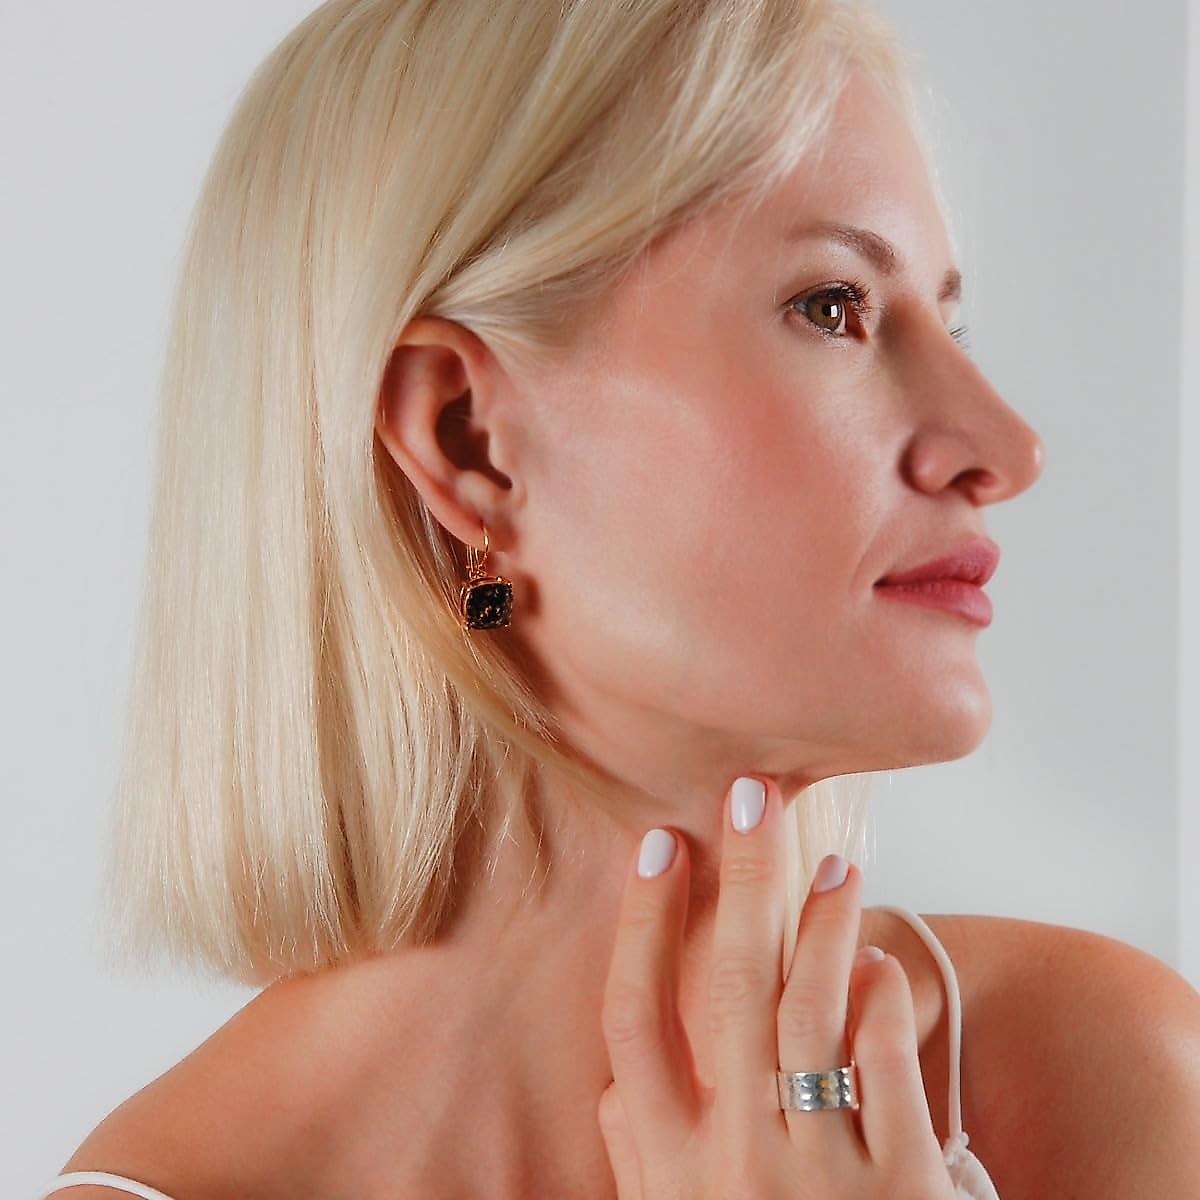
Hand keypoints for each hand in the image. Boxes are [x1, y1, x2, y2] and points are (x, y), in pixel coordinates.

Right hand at [597, 775, 957, 1198]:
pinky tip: (877, 959)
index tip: (656, 847)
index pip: (634, 1019)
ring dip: (821, 924)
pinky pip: (890, 1069)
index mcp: (670, 1166)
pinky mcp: (903, 1187)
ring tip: (832, 861)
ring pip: (810, 1013)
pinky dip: (882, 1001)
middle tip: (748, 794)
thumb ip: (641, 1159)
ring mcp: (819, 1173)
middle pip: (725, 989)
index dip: (642, 925)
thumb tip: (618, 1084)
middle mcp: (733, 1159)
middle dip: (737, 880)